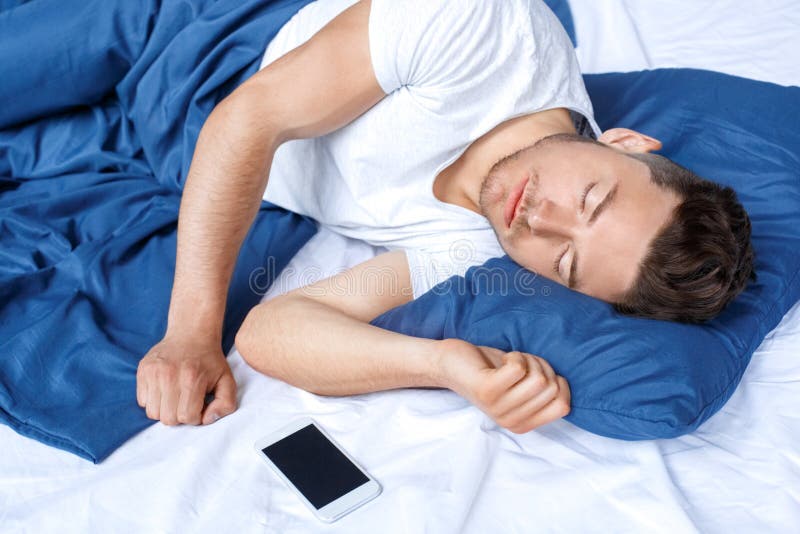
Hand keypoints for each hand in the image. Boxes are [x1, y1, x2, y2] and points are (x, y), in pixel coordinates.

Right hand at [136, 335, 236, 425]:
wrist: (191, 334)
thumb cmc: (210, 361)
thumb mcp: (227, 380)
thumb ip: (225, 404)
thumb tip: (206, 419)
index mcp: (192, 379)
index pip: (187, 417)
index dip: (195, 416)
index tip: (200, 404)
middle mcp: (169, 376)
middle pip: (168, 419)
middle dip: (179, 416)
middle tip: (187, 401)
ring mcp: (153, 372)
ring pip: (152, 412)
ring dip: (165, 410)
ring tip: (176, 396)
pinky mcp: (143, 370)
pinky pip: (142, 401)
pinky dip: (153, 400)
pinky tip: (165, 389)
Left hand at [436, 339, 570, 433]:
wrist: (452, 363)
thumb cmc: (491, 370)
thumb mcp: (521, 388)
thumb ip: (543, 393)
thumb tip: (563, 389)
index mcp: (523, 424)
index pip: (564, 405)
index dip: (557, 381)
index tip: (536, 374)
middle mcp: (511, 421)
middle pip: (551, 388)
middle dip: (541, 367)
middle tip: (519, 365)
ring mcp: (498, 408)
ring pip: (538, 378)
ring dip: (528, 360)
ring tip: (510, 363)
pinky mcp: (487, 391)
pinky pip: (518, 368)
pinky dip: (515, 356)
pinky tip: (501, 361)